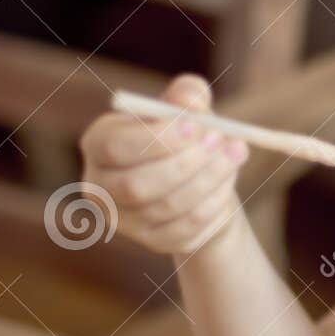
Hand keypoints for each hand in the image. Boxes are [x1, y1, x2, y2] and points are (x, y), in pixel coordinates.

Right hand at [78, 74, 248, 255]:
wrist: (200, 179)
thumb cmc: (186, 135)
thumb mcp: (187, 108)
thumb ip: (187, 95)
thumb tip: (191, 101)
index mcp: (98, 144)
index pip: (114, 147)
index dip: (156, 138)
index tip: (196, 125)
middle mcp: (100, 186)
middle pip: (136, 185)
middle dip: (187, 163)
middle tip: (223, 142)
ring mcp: (124, 220)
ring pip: (167, 207)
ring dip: (208, 179)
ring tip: (236, 153)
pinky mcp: (154, 241)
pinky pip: (186, 227)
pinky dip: (213, 202)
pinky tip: (228, 180)